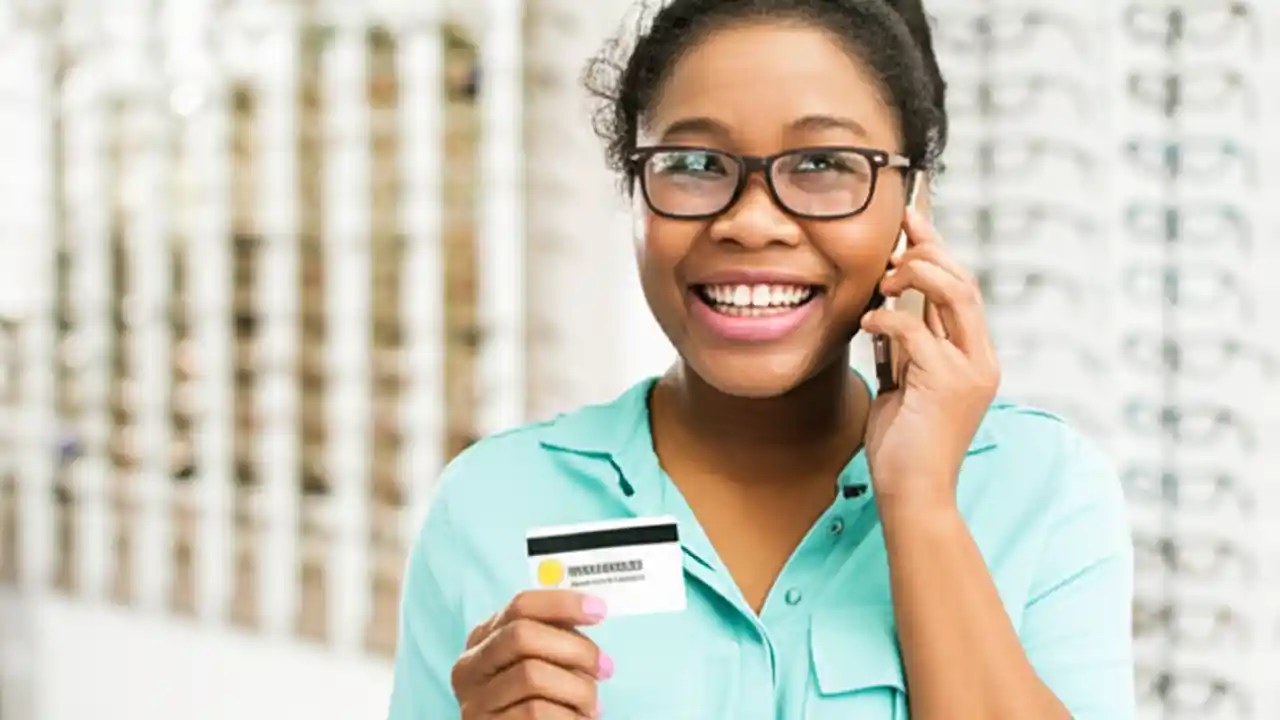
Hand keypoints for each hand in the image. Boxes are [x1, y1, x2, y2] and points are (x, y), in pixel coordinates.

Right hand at [452, 590, 610, 718]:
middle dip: (575, 648)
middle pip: (522, 635)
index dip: (561, 603)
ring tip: (591, 705)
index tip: (598, 610)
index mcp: (483, 640)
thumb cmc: (535, 704)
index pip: (520, 605)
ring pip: (531, 675)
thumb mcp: (538, 665)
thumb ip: (554, 642)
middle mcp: (470, 667)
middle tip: (605, 668)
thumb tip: (593, 619)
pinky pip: (535, 712)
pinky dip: (568, 716)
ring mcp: (474, 701)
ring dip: (576, 689)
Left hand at [860, 208, 999, 510]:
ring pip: (954, 293)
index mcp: (973, 357)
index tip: (913, 223)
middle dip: (931, 247)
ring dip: (915, 274)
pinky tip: (867, 324)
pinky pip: (916, 330)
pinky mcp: (949, 383)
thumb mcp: (903, 384)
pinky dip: (887, 320)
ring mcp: (970, 371)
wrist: (912, 495)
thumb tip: (888, 308)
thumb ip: (906, 349)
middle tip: (900, 227)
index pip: (962, 290)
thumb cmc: (902, 446)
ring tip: (882, 279)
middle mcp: (980, 359)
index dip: (939, 252)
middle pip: (964, 281)